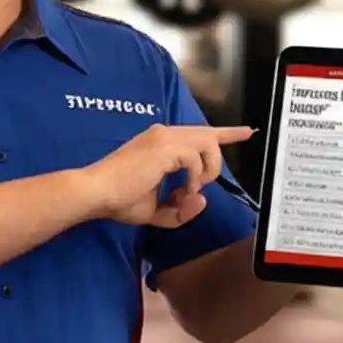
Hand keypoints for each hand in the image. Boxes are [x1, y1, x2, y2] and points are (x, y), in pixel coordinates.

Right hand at [82, 123, 253, 227]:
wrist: (95, 193)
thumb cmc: (117, 200)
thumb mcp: (156, 210)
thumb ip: (179, 209)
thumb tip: (201, 199)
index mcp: (160, 143)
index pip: (198, 133)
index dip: (226, 133)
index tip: (247, 132)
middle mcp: (164, 133)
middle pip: (208, 134)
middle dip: (220, 153)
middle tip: (206, 179)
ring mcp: (164, 137)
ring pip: (207, 143)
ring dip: (206, 170)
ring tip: (191, 188)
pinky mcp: (164, 146)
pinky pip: (195, 159)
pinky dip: (194, 177)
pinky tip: (183, 189)